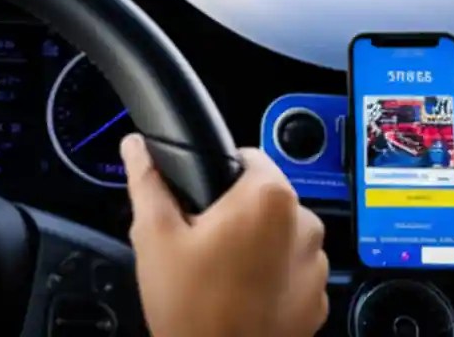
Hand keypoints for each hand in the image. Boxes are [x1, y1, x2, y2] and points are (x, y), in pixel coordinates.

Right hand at [121, 135, 327, 336]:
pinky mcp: (317, 300)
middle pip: (264, 199)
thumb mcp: (154, 236)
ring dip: (256, 246)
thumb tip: (137, 147)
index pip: (247, 158)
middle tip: (201, 245)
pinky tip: (240, 295)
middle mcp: (305, 226)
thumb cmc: (191, 307)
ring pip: (279, 236)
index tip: (198, 205)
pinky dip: (271, 277)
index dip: (216, 177)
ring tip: (220, 274)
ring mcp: (316, 267)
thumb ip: (147, 181)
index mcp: (269, 198)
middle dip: (235, 214)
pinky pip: (292, 272)